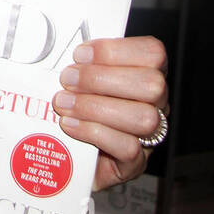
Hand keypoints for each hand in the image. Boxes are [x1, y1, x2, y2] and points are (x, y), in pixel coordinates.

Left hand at [51, 36, 167, 191]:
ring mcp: (150, 135)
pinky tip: (70, 125)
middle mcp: (156, 103)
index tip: (80, 53)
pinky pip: (128, 148)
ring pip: (143, 117)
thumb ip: (81, 63)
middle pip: (152, 84)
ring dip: (95, 107)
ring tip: (63, 103)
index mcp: (146, 74)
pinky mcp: (136, 164)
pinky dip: (94, 132)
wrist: (69, 158)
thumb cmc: (76, 108)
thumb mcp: (80, 79)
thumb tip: (57, 49)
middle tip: (67, 79)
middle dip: (102, 78)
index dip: (116, 50)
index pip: (152, 53)